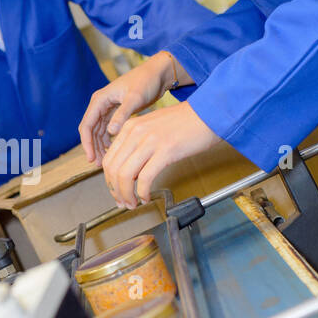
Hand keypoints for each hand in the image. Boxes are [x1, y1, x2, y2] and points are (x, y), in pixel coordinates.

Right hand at [79, 52, 177, 164]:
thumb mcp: (134, 98)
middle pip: (90, 130)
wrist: (157, 74)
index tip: (91, 158)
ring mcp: (107, 108)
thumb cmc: (146, 82)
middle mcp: (100, 104)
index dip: (87, 143)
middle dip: (93, 147)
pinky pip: (106, 129)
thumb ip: (122, 115)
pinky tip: (113, 150)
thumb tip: (110, 133)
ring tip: (105, 161)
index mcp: (100, 99)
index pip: (87, 125)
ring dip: (99, 146)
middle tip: (99, 164)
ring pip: (98, 131)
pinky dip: (107, 140)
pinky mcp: (115, 112)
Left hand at [102, 101, 220, 205]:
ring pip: (125, 175)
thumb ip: (137, 144)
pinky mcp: (166, 151)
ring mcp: (150, 141)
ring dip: (126, 195)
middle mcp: (136, 132)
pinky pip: (145, 178)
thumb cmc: (185, 122)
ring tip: (132, 204)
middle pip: (113, 169)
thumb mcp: (152, 127)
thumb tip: (130, 170)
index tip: (116, 191)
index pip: (109, 159)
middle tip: (123, 202)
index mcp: (130, 127)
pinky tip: (146, 197)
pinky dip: (142, 192)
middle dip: (115, 191)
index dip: (109, 180)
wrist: (208, 113)